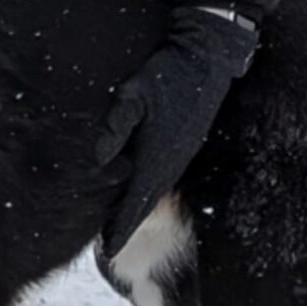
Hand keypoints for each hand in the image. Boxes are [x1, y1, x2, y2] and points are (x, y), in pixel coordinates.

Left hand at [95, 4, 258, 257]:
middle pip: (147, 202)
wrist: (208, 57)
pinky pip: (165, 175)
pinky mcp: (186, 143)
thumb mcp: (134, 95)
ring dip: (139, 208)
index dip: (121, 226)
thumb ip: (116, 126)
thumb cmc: (167, 73)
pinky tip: (139, 190)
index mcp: (158, 155)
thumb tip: (98, 159)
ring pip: (156, 190)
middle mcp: (173, 161)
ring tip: (118, 223)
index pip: (137, 202)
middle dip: (127, 223)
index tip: (107, 248)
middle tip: (108, 244)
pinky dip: (150, 190)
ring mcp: (182, 153)